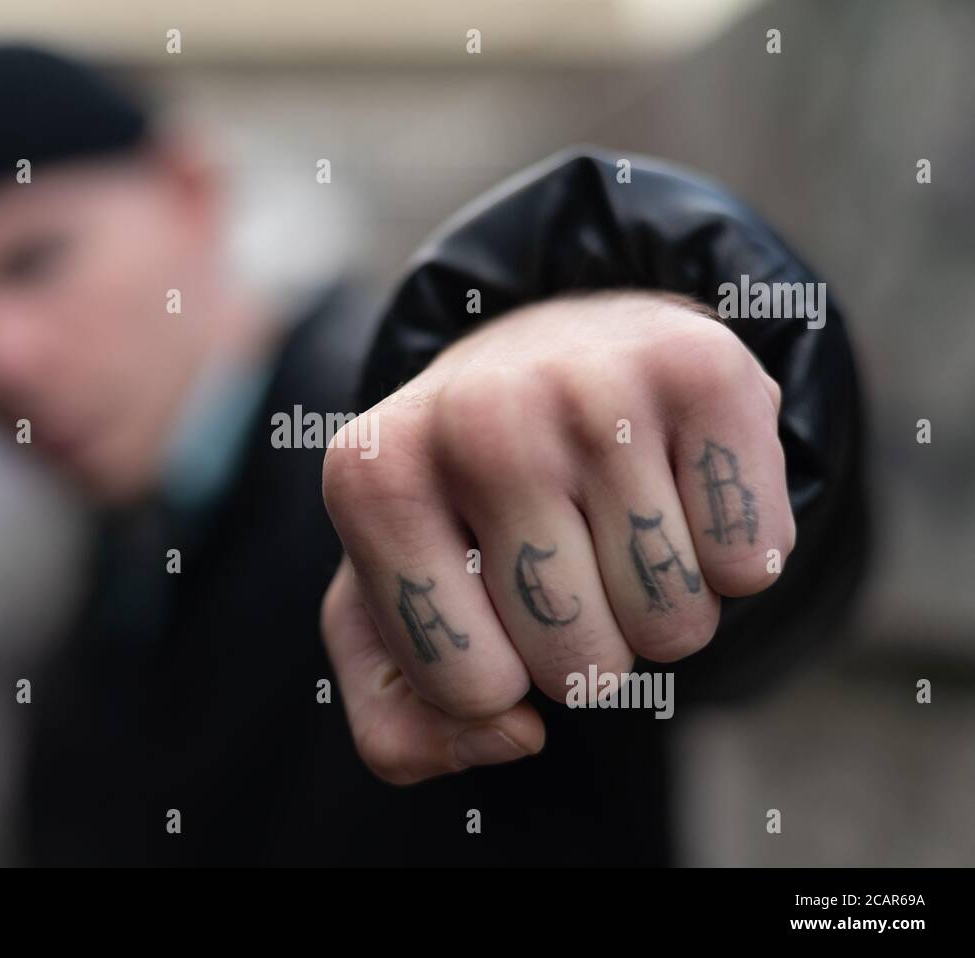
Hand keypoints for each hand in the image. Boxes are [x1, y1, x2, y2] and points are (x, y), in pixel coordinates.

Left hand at [320, 291, 793, 784]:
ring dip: (659, 608)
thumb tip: (515, 734)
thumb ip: (399, 730)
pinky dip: (731, 558)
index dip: (495, 679)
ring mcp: (591, 383)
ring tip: (618, 522)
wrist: (554, 359)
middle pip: (579, 663)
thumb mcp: (387, 621)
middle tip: (566, 558)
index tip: (485, 600)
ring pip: (673, 623)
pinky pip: (749, 562)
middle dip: (585, 649)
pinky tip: (681, 491)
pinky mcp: (704, 368)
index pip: (467, 685)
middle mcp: (474, 416)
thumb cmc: (463, 508)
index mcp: (374, 478)